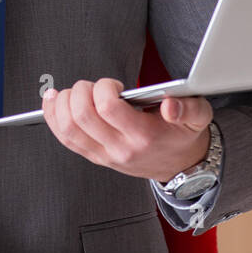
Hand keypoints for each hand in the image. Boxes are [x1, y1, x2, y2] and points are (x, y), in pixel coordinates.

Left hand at [41, 78, 212, 182]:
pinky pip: (66, 139)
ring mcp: (104, 155)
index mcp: (143, 136)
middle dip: (80, 91)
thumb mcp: (198, 117)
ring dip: (62, 104)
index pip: (107, 108)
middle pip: (81, 117)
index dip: (103, 87)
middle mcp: (120, 148)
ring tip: (70, 91)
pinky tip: (53, 101)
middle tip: (92, 86)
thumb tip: (171, 105)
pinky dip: (53, 118)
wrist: (181, 168)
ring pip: (67, 130)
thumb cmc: (184, 136)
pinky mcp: (95, 157)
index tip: (113, 85)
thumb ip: (188, 107)